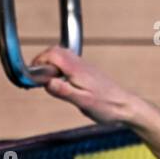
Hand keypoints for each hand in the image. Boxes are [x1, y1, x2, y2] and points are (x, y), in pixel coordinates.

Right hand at [29, 46, 151, 125]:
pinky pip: (69, 62)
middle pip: (55, 51)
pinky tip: (60, 81)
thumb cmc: (107, 107)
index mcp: (76, 70)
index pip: (52, 54)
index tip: (33, 74)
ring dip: (50, 63)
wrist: (126, 107)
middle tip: (37, 76)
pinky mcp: (88, 72)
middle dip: (42, 60)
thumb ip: (64, 91)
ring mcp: (84, 67)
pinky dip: (59, 67)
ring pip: (62, 55)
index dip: (39, 61)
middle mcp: (80, 64)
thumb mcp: (83, 103)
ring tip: (46, 79)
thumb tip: (47, 83)